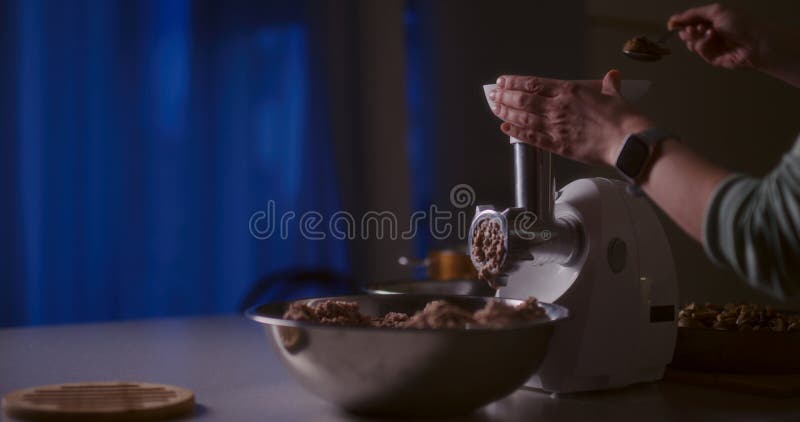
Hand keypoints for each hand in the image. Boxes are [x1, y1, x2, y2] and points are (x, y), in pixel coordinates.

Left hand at [490, 70, 651, 165]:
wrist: (626, 141)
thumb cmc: (622, 118)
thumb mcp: (614, 95)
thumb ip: (608, 85)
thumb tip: (611, 76)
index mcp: (569, 91)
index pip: (534, 83)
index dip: (515, 82)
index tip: (503, 81)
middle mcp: (558, 107)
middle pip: (523, 100)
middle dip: (505, 97)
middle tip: (493, 95)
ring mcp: (556, 127)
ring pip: (523, 118)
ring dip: (506, 113)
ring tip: (495, 109)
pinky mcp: (558, 145)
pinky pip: (532, 138)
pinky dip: (516, 134)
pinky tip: (506, 130)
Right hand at [668, 3, 763, 69]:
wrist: (754, 43)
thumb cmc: (739, 23)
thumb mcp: (716, 10)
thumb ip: (693, 14)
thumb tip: (674, 18)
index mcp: (712, 19)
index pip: (690, 20)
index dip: (680, 22)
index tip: (671, 24)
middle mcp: (710, 32)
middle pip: (688, 32)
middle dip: (688, 31)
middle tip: (693, 30)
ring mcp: (711, 45)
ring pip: (691, 43)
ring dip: (696, 38)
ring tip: (708, 34)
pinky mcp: (712, 58)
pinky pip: (699, 51)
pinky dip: (703, 45)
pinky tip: (711, 40)